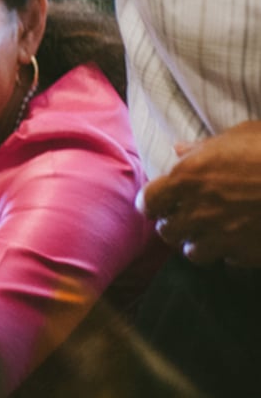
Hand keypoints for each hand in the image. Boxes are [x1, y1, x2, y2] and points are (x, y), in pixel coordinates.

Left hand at [140, 121, 260, 266]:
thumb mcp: (238, 136)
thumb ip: (203, 148)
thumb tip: (179, 149)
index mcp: (187, 178)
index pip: (149, 201)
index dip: (153, 203)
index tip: (159, 203)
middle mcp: (198, 211)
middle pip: (167, 232)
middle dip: (174, 224)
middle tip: (185, 218)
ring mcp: (223, 236)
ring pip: (193, 253)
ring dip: (198, 243)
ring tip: (210, 233)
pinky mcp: (247, 254)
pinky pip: (228, 261)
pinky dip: (230, 253)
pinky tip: (240, 240)